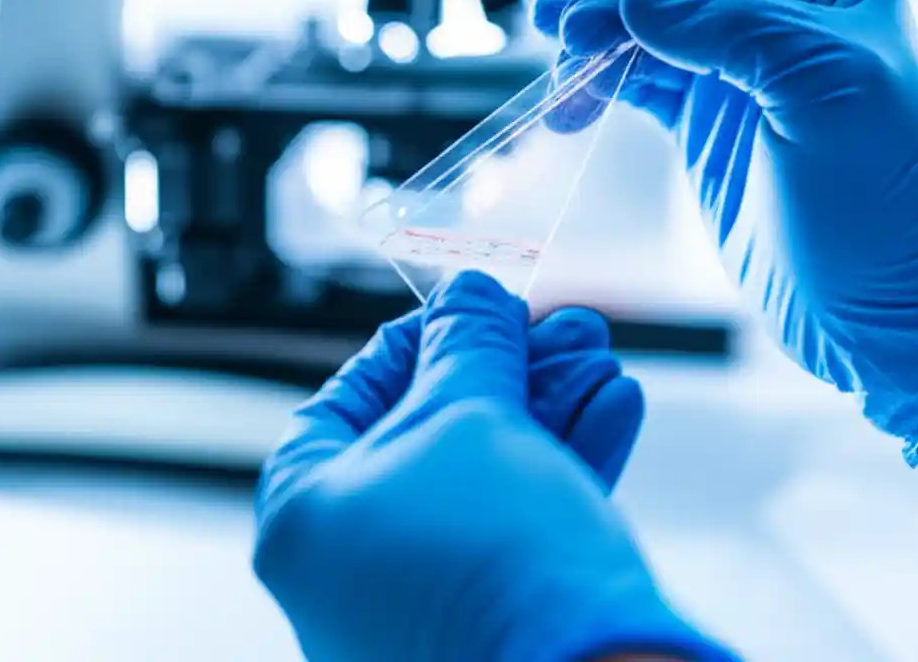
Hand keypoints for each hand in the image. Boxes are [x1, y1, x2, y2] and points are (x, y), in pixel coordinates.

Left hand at [254, 272, 735, 661]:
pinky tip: (615, 406)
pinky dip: (565, 468)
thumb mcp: (471, 415)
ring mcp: (417, 609)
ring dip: (551, 412)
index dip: (408, 346)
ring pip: (487, 483)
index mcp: (302, 522)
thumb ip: (467, 342)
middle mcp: (347, 575)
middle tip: (559, 328)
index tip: (468, 312)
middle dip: (507, 373)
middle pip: (429, 439)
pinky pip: (520, 531)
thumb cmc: (493, 549)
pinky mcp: (488, 626)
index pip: (340, 405)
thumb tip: (469, 292)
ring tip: (601, 358)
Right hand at [537, 0, 917, 463]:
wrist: (881, 310)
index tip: (598, 19)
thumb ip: (728, 26)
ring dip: (595, 48)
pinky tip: (569, 101)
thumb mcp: (822, 90)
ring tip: (557, 76)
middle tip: (568, 45)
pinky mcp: (707, 128)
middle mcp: (783, 23)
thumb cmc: (881, 202)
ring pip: (647, 35)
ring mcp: (740, 77)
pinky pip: (641, 86)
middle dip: (614, 9)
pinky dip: (600, 87)